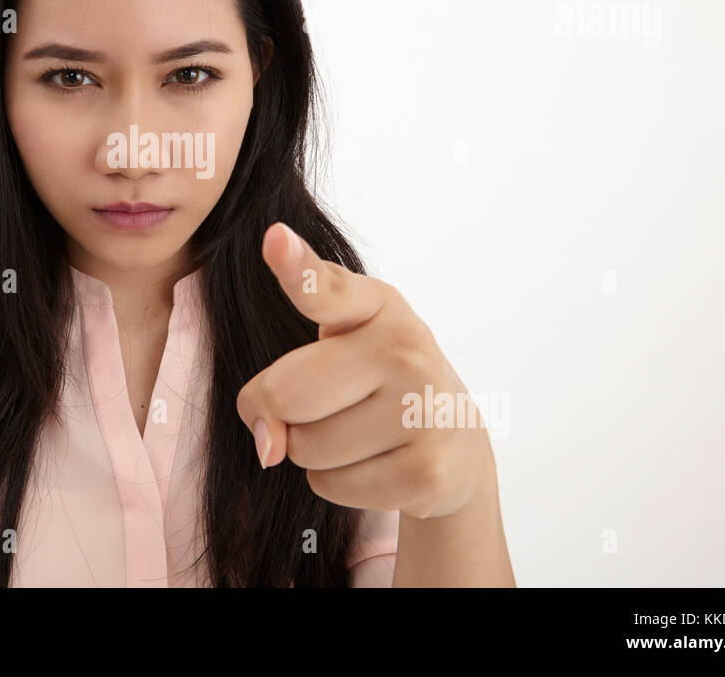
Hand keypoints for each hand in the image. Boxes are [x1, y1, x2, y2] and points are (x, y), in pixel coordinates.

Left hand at [235, 222, 495, 518]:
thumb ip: (280, 381)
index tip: (274, 240)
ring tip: (362, 434)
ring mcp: (423, 410)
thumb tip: (267, 446)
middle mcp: (406, 348)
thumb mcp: (333, 352)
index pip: (328, 287)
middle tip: (327, 404)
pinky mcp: (428, 471)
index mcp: (376, 305)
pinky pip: (331, 485)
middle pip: (286, 393)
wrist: (457, 444)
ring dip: (315, 452)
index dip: (298, 267)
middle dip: (283, 412)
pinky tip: (377, 464)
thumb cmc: (376, 384)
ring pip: (304, 447)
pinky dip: (338, 483)